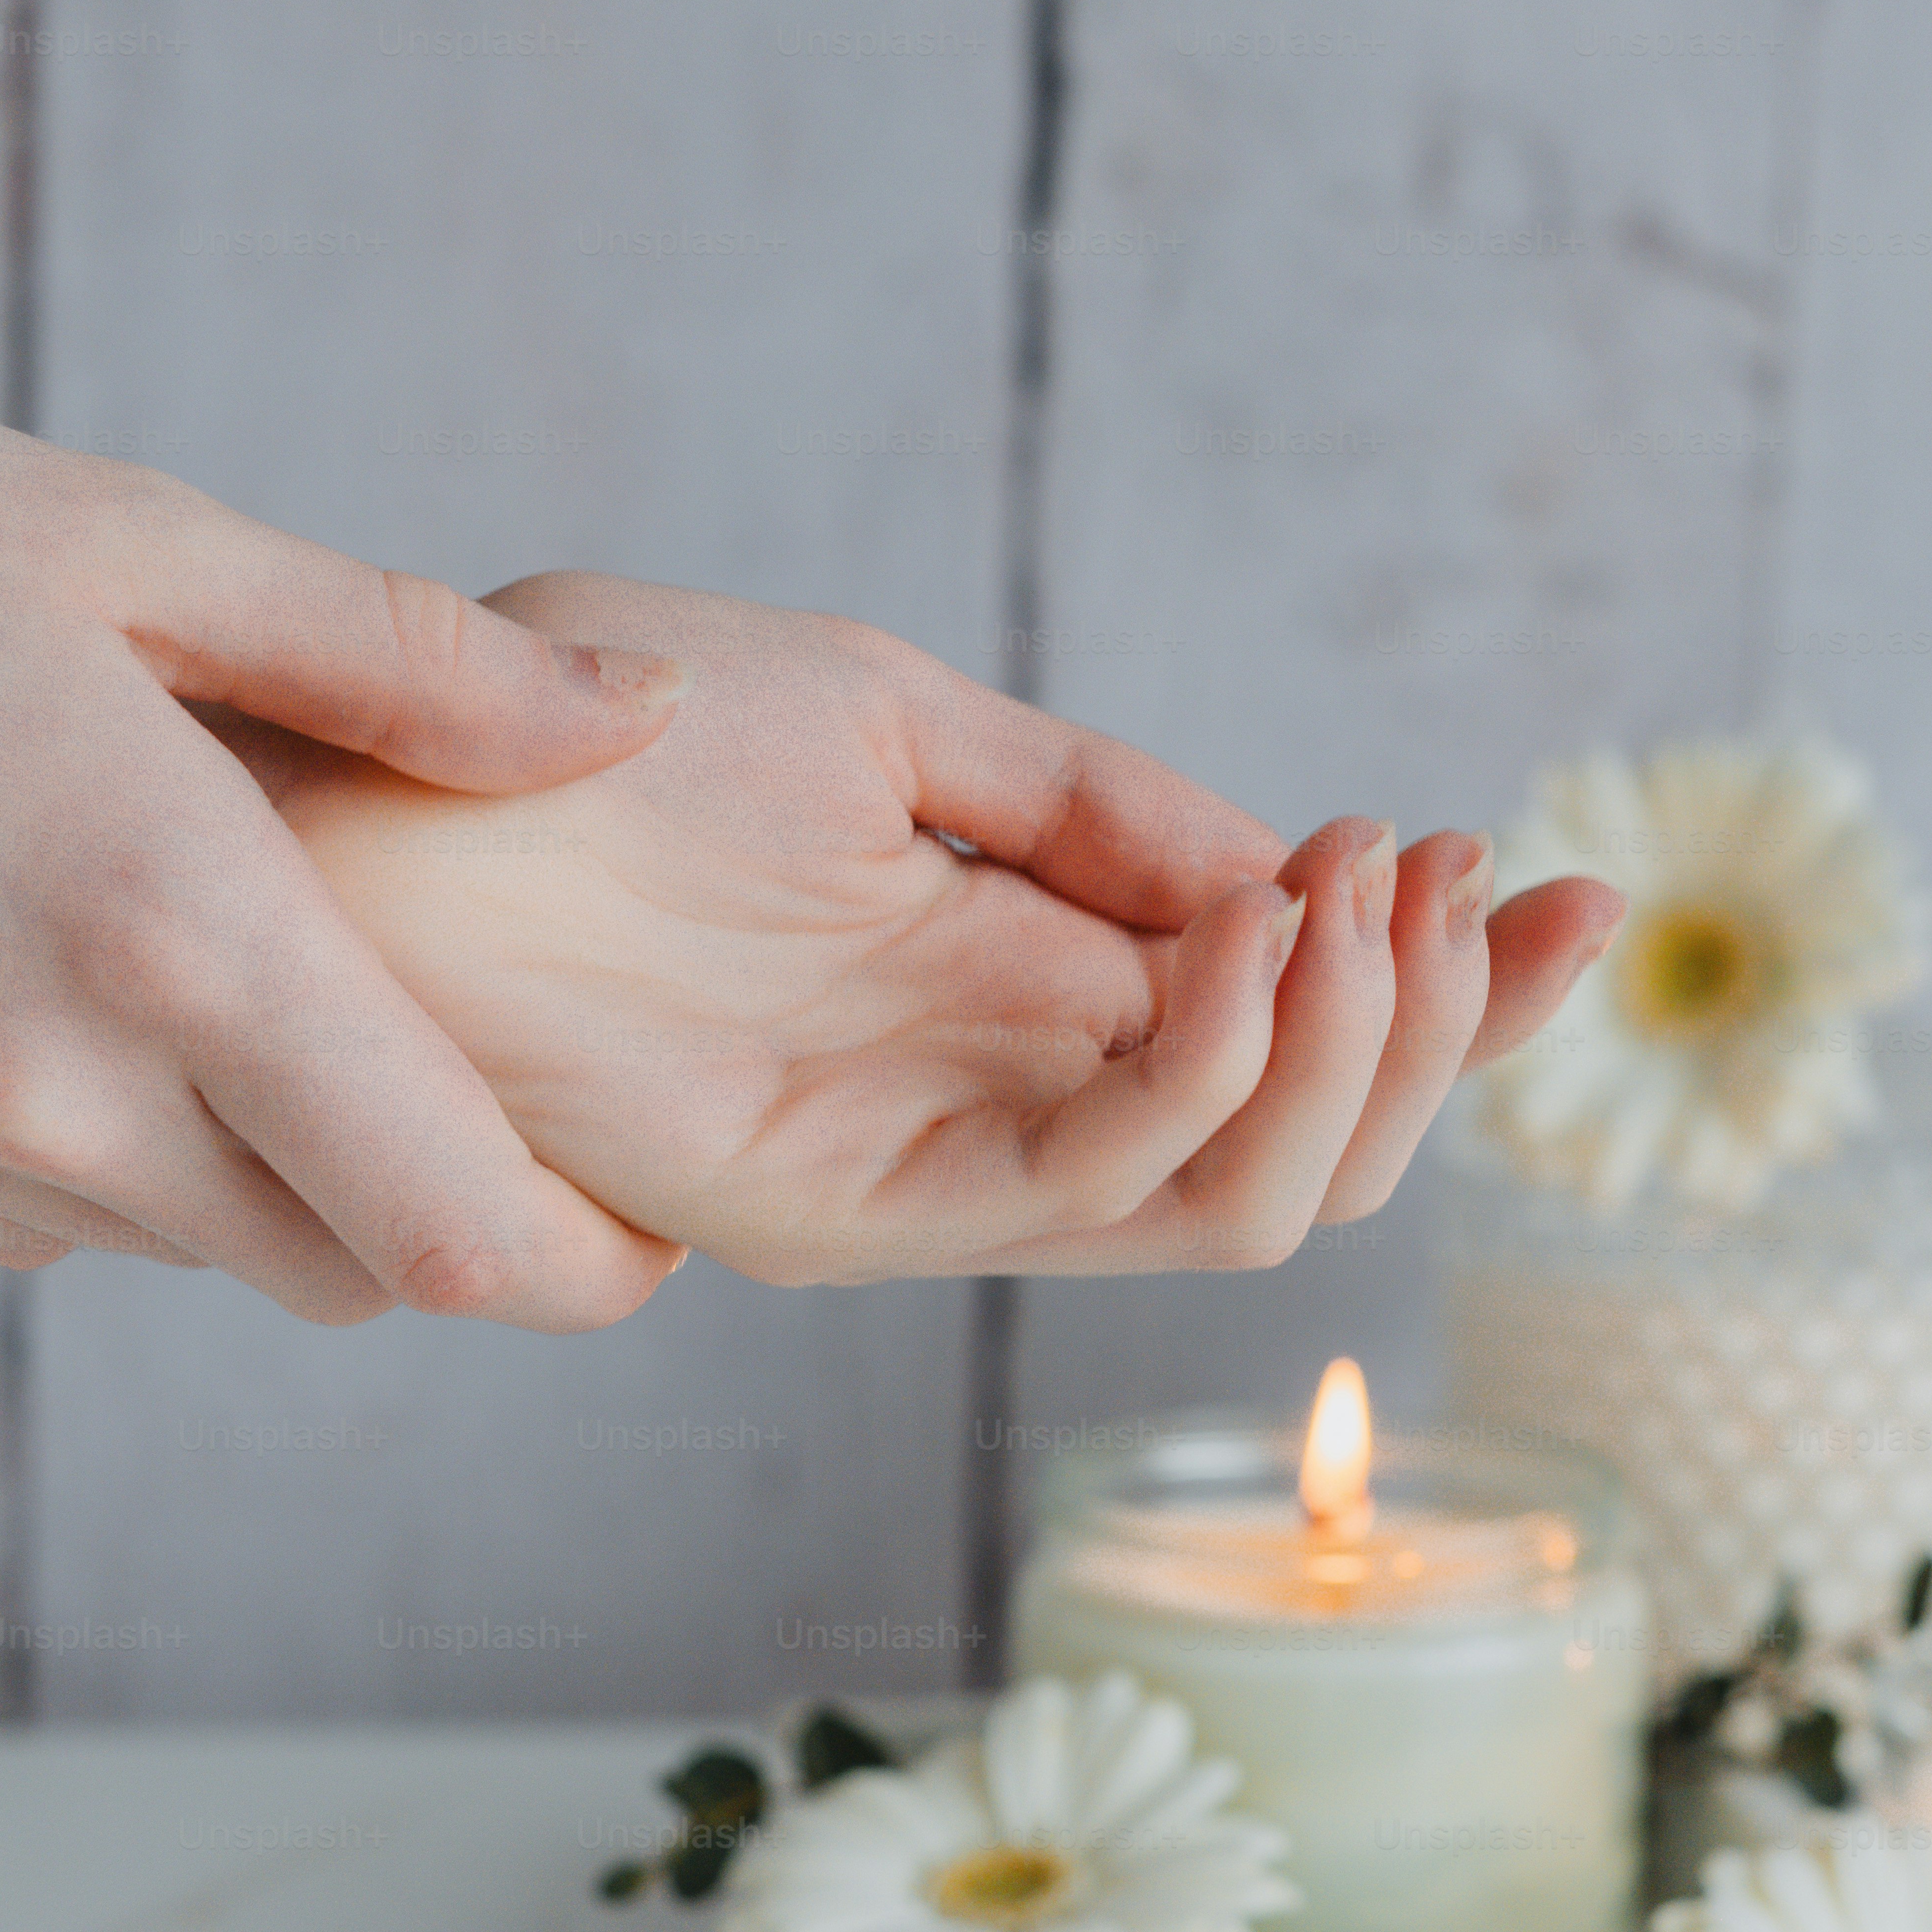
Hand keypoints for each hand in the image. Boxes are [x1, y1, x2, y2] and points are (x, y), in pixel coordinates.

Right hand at [0, 288, 700, 1328]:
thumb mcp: (147, 540)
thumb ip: (419, 669)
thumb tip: (641, 717)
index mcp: (170, 940)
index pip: (450, 1231)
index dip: (583, 1256)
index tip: (640, 1211)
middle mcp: (45, 1095)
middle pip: (342, 1273)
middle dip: (437, 1207)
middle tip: (469, 1067)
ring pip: (190, 1252)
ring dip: (266, 1172)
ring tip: (250, 985)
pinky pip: (37, 1222)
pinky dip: (113, 1148)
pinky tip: (70, 980)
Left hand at [222, 572, 1623, 1282]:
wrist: (372, 796)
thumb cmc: (582, 738)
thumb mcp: (893, 722)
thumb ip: (1090, 810)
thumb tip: (1284, 868)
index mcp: (1014, 985)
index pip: (1284, 1032)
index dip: (1443, 986)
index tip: (1559, 890)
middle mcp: (994, 1100)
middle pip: (1296, 1142)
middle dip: (1436, 1037)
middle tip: (1485, 893)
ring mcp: (930, 1169)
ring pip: (1236, 1196)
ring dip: (1352, 1054)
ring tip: (1375, 903)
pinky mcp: (853, 1209)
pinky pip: (1100, 1186)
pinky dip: (1215, 1068)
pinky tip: (1252, 939)